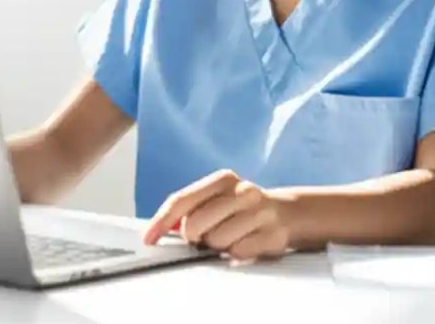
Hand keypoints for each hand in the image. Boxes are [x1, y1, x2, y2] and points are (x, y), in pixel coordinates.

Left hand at [142, 169, 292, 261]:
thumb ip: (188, 209)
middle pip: (195, 225)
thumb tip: (156, 229)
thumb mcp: (215, 199)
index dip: (161, 221)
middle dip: (194, 237)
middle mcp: (243, 191)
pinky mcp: (273, 235)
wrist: (286, 213)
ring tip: (230, 238)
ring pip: (217, 242)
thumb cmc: (239, 208)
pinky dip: (236, 254)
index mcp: (223, 179)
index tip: (148, 239)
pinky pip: (238, 253)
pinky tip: (245, 243)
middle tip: (204, 237)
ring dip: (218, 247)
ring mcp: (260, 212)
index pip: (182, 200)